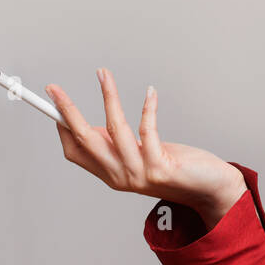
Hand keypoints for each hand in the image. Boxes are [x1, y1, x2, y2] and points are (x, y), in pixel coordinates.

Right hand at [45, 67, 247, 227]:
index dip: (62, 126)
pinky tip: (150, 91)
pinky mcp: (161, 167)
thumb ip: (120, 147)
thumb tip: (92, 125)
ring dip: (107, 97)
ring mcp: (140, 174)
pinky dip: (147, 107)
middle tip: (54, 88)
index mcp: (112, 175)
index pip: (75, 151)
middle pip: (85, 139)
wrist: (211, 190)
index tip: (53, 102)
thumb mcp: (142, 157)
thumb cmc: (178, 169)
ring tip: (102, 74)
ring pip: (114, 128)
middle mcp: (121, 177)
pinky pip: (148, 130)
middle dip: (67, 110)